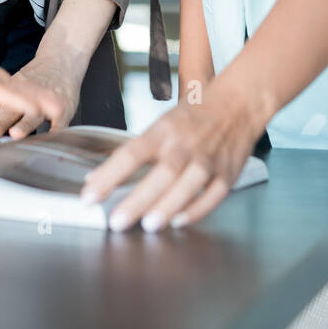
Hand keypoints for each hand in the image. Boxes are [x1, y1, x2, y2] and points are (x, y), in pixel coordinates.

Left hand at [0, 51, 82, 139]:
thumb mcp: (11, 88)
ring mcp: (45, 101)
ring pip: (33, 113)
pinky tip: (49, 139)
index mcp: (9, 91)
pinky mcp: (64, 107)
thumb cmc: (34, 79)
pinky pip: (60, 120)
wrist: (62, 59)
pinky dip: (55, 130)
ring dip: (24, 124)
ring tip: (16, 134)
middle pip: (10, 109)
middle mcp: (25, 95)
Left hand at [79, 74, 264, 230]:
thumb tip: (96, 178)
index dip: (108, 176)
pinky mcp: (228, 173)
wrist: (238, 102)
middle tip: (116, 222)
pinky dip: (198, 210)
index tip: (89, 197)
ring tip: (149, 226)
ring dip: (168, 206)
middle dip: (137, 199)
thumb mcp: (161, 125)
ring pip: (188, 185)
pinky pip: (213, 195)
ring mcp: (208, 160)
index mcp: (164, 130)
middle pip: (160, 173)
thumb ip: (133, 153)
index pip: (130, 154)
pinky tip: (180, 222)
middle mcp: (185, 145)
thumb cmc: (192, 116)